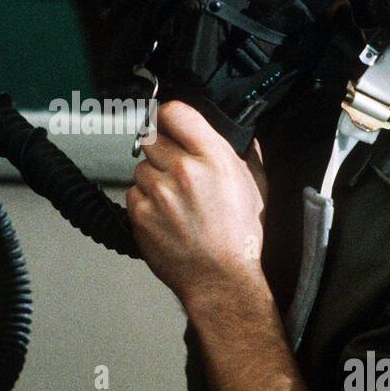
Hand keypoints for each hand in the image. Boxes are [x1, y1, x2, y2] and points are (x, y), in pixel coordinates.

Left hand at [126, 99, 267, 308]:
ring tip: (174, 201)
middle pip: (153, 138)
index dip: (170, 116)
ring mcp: (158, 192)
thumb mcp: (256, 186)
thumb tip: (243, 134)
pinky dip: (144, 202)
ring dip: (152, 178)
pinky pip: (132, 193)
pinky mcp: (140, 213)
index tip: (170, 123)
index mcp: (213, 157)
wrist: (220, 279)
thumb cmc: (240, 237)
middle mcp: (183, 170)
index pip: (175, 111)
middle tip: (176, 171)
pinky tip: (164, 216)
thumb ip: (247, 153)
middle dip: (163, 152)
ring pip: (141, 167)